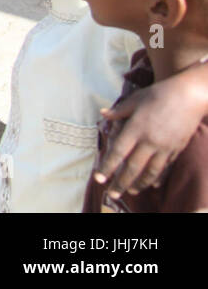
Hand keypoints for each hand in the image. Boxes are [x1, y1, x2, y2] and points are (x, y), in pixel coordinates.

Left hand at [93, 64, 207, 196]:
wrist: (189, 96)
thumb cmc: (158, 94)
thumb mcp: (135, 99)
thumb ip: (119, 111)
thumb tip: (103, 113)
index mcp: (135, 128)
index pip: (118, 152)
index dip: (107, 167)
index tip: (99, 178)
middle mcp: (149, 141)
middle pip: (133, 167)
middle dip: (121, 183)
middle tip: (112, 194)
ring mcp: (164, 147)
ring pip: (150, 171)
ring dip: (139, 183)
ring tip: (131, 192)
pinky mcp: (176, 149)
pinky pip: (165, 167)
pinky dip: (157, 177)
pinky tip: (152, 184)